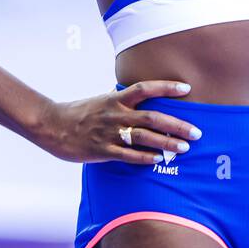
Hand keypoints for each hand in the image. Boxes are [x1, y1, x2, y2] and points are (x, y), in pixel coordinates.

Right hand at [34, 81, 202, 164]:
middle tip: (196, 132)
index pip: (145, 88)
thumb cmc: (79, 112)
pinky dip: (145, 158)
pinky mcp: (102, 150)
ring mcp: (109, 133)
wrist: (52, 126)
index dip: (166, 87)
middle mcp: (115, 114)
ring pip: (144, 137)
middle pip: (152, 117)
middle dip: (177, 124)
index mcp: (115, 99)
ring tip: (184, 148)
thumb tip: (139, 93)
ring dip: (167, 143)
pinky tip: (159, 160)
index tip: (186, 89)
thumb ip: (120, 98)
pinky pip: (128, 155)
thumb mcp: (101, 100)